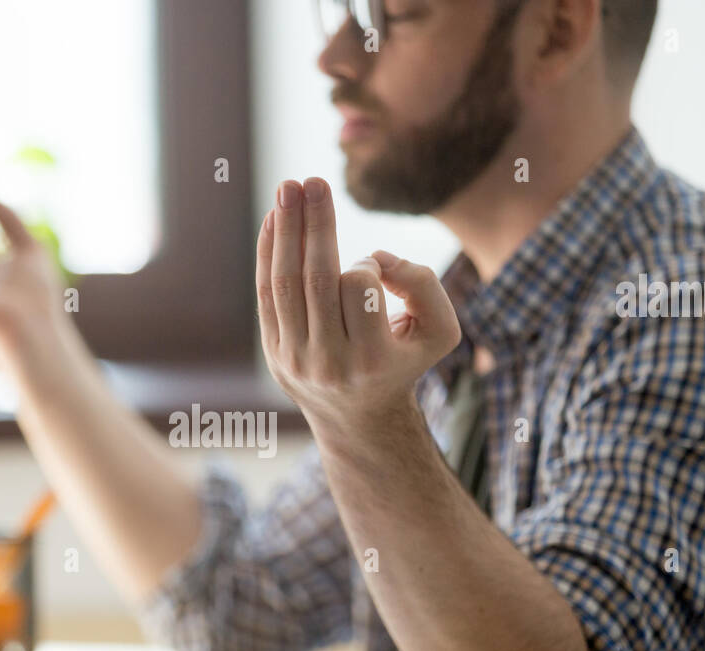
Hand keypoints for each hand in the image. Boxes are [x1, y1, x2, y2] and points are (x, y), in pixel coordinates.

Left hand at [255, 178, 460, 430]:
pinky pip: (267, 294)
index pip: (360, 288)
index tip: (376, 269)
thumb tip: (376, 258)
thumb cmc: (402, 360)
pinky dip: (268, 253)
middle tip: (313, 180)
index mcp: (371, 360)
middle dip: (314, 224)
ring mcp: (295, 360)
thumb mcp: (438, 331)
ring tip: (288, 187)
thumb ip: (424, 285)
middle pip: (316, 279)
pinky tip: (275, 219)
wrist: (359, 415)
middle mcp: (329, 363)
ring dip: (285, 229)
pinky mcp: (273, 352)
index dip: (368, 264)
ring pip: (285, 283)